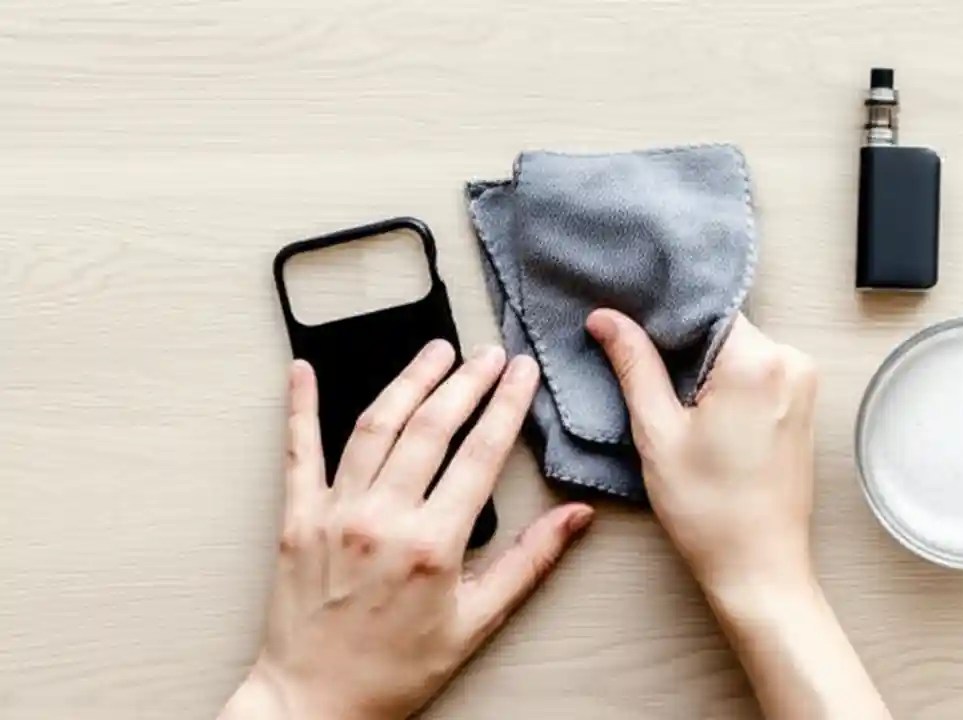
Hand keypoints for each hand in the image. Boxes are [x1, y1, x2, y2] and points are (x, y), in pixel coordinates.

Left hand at [220, 343, 593, 719]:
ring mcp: (335, 514)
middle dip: (465, 381)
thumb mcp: (477, 622)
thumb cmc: (396, 671)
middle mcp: (383, 519)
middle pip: (430, 427)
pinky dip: (300, 407)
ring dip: (407, 380)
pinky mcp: (297, 518)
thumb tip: (577, 517)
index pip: (481, 454)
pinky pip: (298, 452)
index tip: (521, 373)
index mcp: (433, 544)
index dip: (506, 405)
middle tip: (487, 353)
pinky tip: (304, 370)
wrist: (315, 704)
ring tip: (434, 351)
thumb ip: (529, 561)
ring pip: (374, 426)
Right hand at [585, 310, 817, 603]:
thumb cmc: (710, 512)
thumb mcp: (658, 432)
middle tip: (641, 370)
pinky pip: (756, 372)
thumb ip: (634, 365)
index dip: (661, 317)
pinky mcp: (802, 404)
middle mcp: (791, 362)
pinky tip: (700, 414)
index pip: (701, 308)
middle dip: (680, 345)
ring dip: (703, 367)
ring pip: (737, 350)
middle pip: (720, 328)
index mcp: (758, 362)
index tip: (627, 324)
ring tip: (671, 401)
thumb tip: (609, 319)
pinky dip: (725, 383)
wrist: (759, 568)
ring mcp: (803, 383)